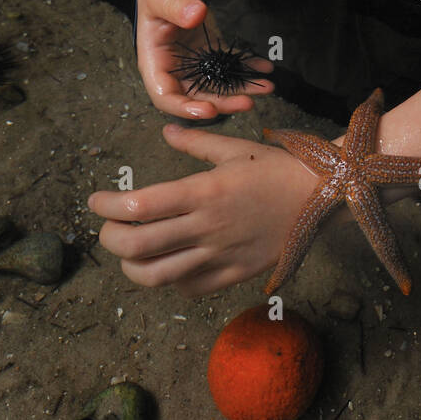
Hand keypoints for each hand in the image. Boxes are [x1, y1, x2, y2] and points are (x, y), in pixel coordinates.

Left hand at [88, 124, 320, 296]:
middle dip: (110, 239)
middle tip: (109, 229)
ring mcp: (219, 255)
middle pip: (137, 246)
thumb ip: (195, 143)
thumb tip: (166, 132)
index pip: (139, 205)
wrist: (323, 196)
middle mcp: (206, 226)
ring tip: (131, 254)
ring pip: (157, 276)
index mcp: (203, 191)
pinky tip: (170, 265)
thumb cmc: (278, 168)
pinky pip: (190, 288)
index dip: (108, 206)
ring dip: (132, 267)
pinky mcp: (234, 273)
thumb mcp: (235, 148)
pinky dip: (170, 281)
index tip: (98, 201)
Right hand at [136, 0, 273, 119]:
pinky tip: (264, 67)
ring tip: (266, 87)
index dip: (187, 109)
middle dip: (224, 104)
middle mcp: (176, 73)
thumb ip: (176, 6)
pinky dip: (248, 68)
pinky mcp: (212, 58)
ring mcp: (196, 68)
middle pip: (199, 98)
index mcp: (156, 66)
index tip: (210, 110)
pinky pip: (230, 68)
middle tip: (247, 103)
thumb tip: (196, 14)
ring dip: (242, 89)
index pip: (167, 98)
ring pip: (219, 86)